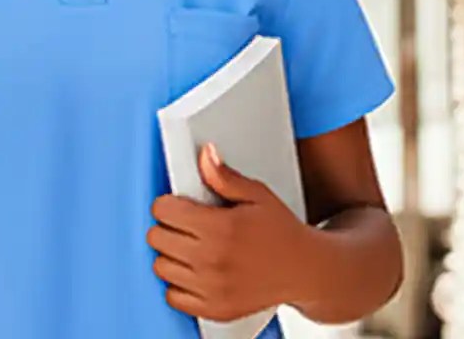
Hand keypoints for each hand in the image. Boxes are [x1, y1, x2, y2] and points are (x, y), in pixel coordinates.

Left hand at [148, 144, 314, 322]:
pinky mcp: (215, 309)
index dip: (169, 203)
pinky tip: (193, 272)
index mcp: (221, 228)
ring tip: (191, 248)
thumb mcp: (257, 196)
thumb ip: (225, 176)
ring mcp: (213, 288)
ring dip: (171, 255)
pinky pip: (173, 296)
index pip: (163, 210)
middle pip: (156, 237)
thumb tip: (205, 154)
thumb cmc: (282, 231)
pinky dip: (179, 284)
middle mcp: (213, 260)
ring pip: (161, 266)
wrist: (307, 271)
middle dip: (168, 227)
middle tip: (186, 226)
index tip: (179, 206)